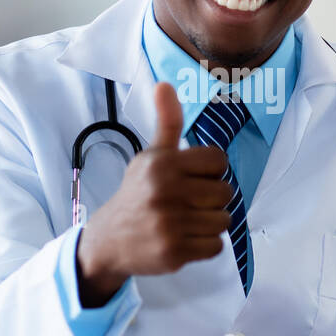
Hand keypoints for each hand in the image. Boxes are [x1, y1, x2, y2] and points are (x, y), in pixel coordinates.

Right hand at [75, 82, 233, 306]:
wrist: (110, 240)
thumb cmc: (138, 194)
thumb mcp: (151, 156)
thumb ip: (168, 122)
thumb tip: (165, 84)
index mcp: (162, 164)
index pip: (219, 161)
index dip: (211, 171)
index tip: (194, 178)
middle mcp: (164, 191)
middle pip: (225, 192)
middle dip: (212, 199)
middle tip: (189, 203)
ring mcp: (169, 224)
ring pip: (223, 221)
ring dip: (210, 223)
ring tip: (187, 222)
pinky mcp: (174, 252)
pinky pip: (216, 246)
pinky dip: (206, 245)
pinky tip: (185, 239)